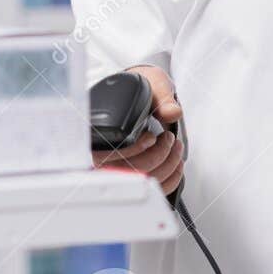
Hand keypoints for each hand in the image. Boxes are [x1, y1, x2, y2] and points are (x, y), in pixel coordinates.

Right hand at [92, 64, 184, 195]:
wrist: (149, 94)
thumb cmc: (144, 90)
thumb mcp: (152, 85)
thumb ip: (162, 97)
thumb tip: (172, 112)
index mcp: (97, 132)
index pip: (103, 156)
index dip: (132, 150)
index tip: (150, 137)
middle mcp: (102, 155)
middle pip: (126, 172)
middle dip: (157, 156)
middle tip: (168, 139)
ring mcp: (117, 168)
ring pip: (141, 181)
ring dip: (167, 166)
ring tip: (174, 147)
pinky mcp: (135, 175)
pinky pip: (151, 188)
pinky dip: (171, 178)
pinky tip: (175, 163)